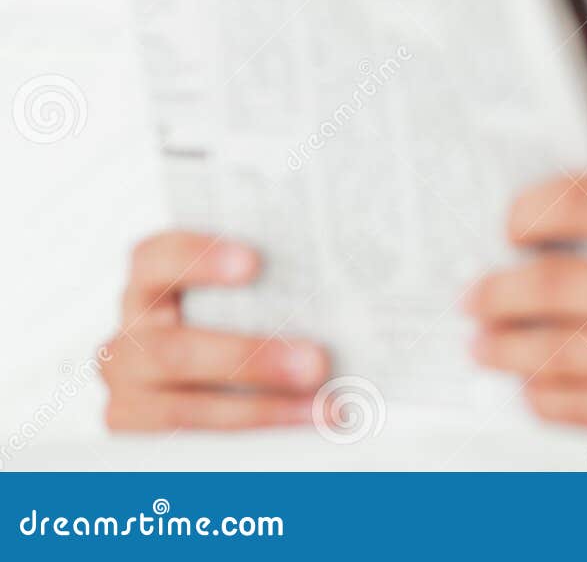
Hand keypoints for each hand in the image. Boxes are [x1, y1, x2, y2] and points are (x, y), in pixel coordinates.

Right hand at [101, 231, 329, 430]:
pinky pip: (199, 445)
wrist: (184, 383)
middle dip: (249, 358)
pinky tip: (306, 426)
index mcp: (148, 290)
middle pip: (174, 351)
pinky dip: (258, 435)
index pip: (154, 260)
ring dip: (263, 410)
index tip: (254, 263)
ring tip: (323, 408)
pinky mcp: (145, 443)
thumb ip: (263, 285)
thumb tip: (343, 276)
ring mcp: (130, 397)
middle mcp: (128, 343)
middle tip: (316, 361)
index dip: (197, 257)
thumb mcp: (228, 298)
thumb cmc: (224, 323)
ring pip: (185, 411)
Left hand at [465, 171, 586, 464]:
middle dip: (494, 291)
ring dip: (504, 348)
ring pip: (549, 350)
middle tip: (477, 296)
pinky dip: (542, 396)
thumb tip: (562, 232)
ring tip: (489, 345)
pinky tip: (536, 389)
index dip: (527, 211)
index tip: (511, 225)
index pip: (579, 198)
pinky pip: (576, 405)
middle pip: (545, 281)